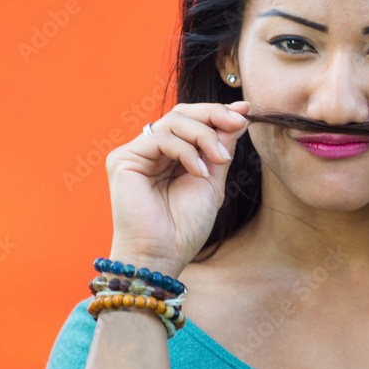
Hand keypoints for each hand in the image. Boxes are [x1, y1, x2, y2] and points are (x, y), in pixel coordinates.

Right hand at [104, 100, 250, 275]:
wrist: (163, 255)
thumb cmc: (185, 227)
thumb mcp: (213, 180)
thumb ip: (222, 147)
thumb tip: (241, 115)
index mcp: (170, 155)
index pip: (192, 121)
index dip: (218, 113)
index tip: (245, 113)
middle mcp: (151, 150)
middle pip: (182, 113)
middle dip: (214, 115)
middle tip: (238, 123)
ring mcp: (136, 153)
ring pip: (173, 121)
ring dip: (204, 136)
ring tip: (220, 160)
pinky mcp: (122, 159)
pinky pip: (161, 139)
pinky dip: (186, 152)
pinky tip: (199, 173)